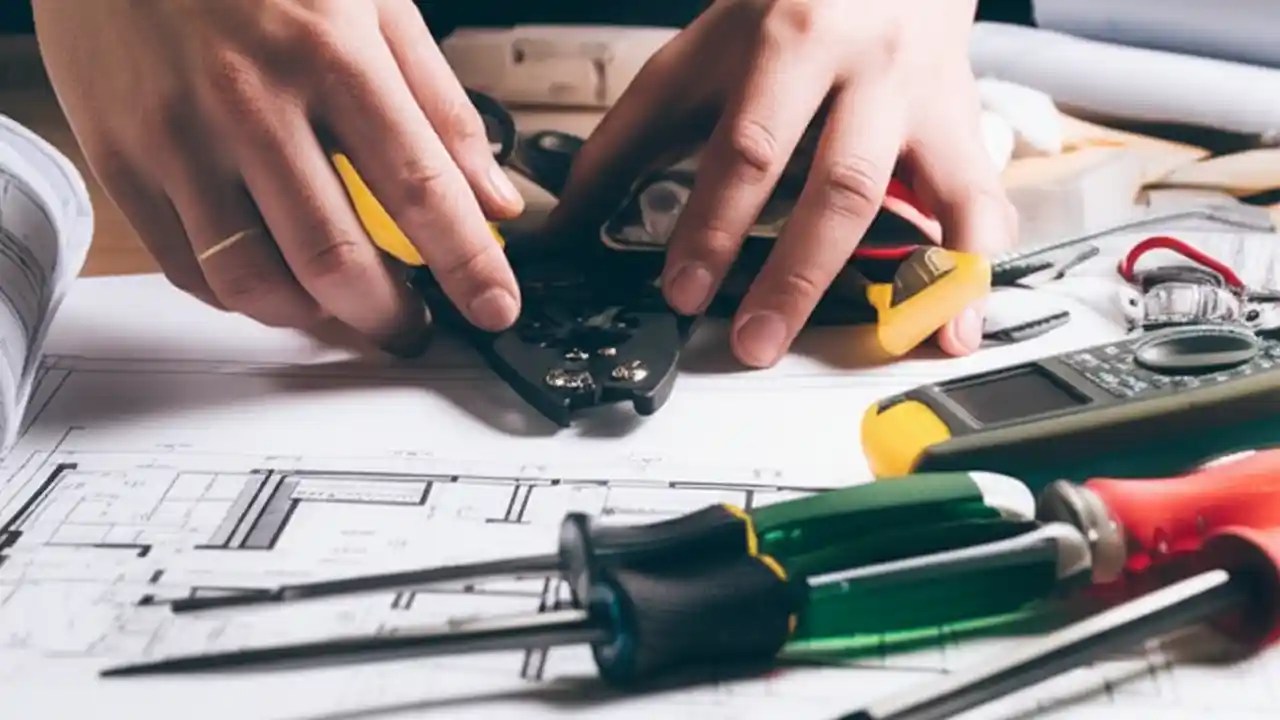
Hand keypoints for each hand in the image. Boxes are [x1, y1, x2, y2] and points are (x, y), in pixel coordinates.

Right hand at [33, 0, 524, 354]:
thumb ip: (439, 103)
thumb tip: (494, 197)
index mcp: (331, 52)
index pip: (420, 186)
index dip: (468, 264)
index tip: (495, 309)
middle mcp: (251, 99)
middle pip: (333, 257)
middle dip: (388, 317)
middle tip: (411, 327)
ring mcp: (177, 134)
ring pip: (252, 280)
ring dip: (314, 319)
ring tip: (343, 311)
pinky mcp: (121, 157)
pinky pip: (187, 266)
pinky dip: (240, 296)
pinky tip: (274, 282)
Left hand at [551, 0, 1016, 366]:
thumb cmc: (786, 10)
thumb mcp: (700, 57)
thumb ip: (633, 136)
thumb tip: (566, 220)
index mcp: (790, 42)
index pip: (748, 147)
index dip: (713, 224)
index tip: (683, 290)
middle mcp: (867, 70)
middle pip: (836, 184)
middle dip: (793, 273)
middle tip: (753, 340)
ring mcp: (923, 103)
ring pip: (919, 198)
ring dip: (892, 284)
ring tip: (871, 346)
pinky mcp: (962, 131)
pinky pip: (981, 205)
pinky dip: (972, 270)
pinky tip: (956, 327)